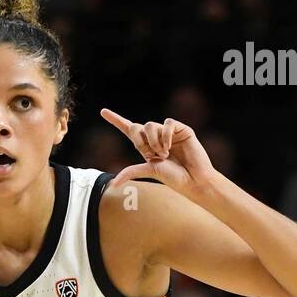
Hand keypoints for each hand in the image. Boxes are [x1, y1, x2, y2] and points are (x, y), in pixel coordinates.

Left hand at [101, 111, 215, 196]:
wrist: (193, 179)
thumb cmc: (173, 178)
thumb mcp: (149, 171)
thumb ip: (131, 172)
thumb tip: (113, 184)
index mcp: (145, 147)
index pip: (128, 129)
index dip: (116, 120)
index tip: (102, 111)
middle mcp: (155, 137)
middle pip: (137, 127)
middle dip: (140, 141)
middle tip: (151, 155)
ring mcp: (167, 132)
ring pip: (150, 125)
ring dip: (154, 141)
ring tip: (165, 154)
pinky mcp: (180, 128)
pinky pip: (166, 123)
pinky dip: (165, 135)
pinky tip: (171, 146)